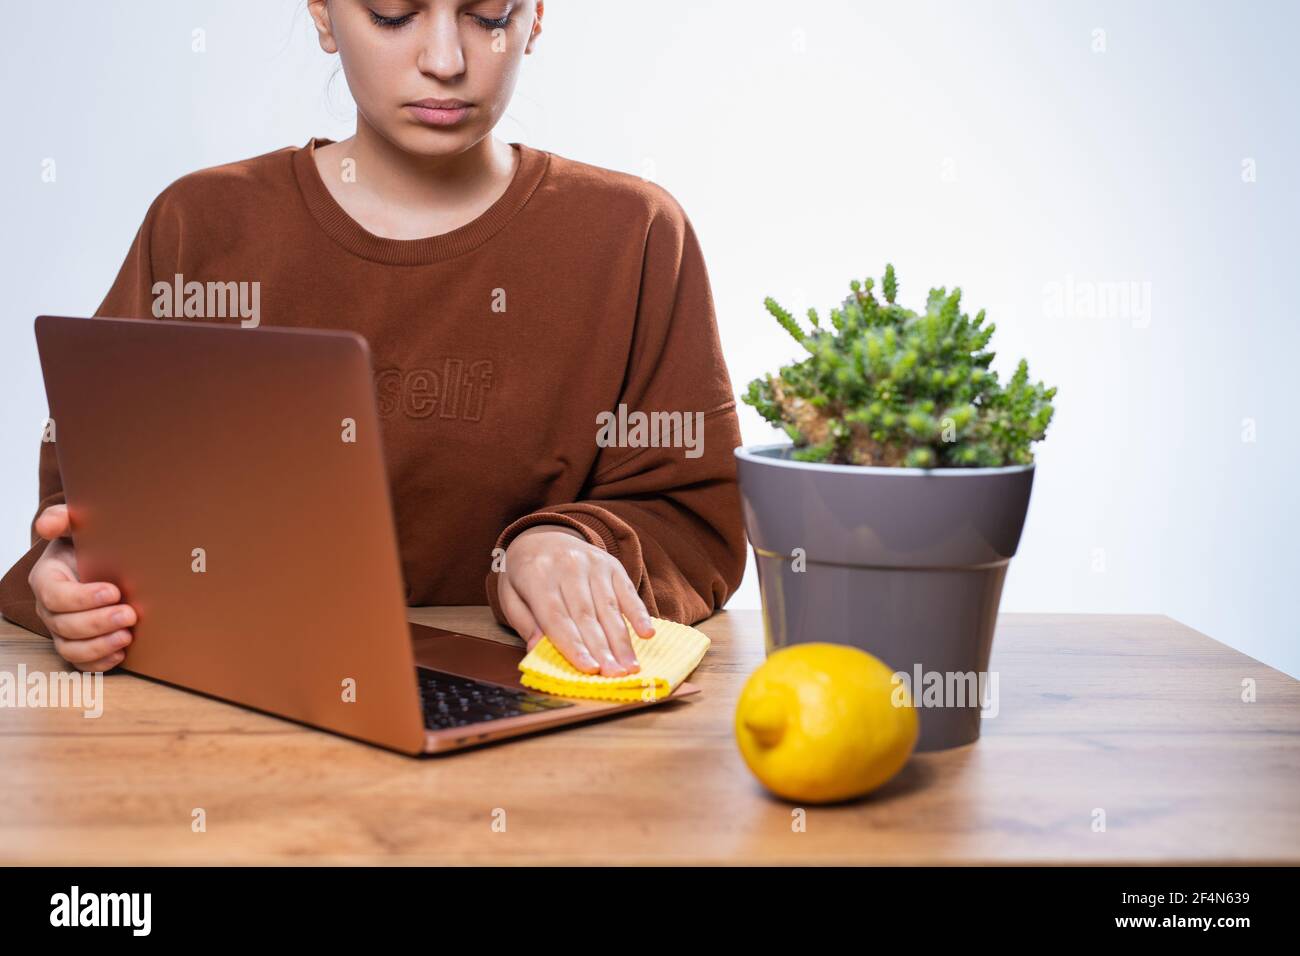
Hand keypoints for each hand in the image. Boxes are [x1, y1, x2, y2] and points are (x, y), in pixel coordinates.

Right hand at [27, 504, 136, 670]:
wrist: (103, 559)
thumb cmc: (90, 542)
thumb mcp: (78, 525)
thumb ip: (64, 518)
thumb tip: (48, 524)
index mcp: (48, 579)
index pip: (55, 596)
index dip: (82, 598)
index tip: (114, 591)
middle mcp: (50, 608)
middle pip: (65, 625)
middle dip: (98, 622)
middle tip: (130, 614)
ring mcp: (63, 628)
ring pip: (71, 648)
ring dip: (100, 645)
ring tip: (127, 635)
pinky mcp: (78, 643)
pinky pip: (81, 663)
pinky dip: (99, 662)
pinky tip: (121, 653)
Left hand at [497, 525, 654, 675]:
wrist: (543, 536)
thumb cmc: (526, 575)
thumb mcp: (512, 595)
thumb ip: (525, 622)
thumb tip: (537, 649)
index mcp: (537, 576)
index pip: (557, 617)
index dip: (574, 645)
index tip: (589, 668)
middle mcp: (567, 566)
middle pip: (586, 615)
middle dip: (602, 649)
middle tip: (615, 675)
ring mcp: (592, 563)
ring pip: (609, 607)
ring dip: (621, 640)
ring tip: (630, 666)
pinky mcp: (611, 565)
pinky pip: (627, 591)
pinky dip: (639, 614)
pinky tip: (647, 634)